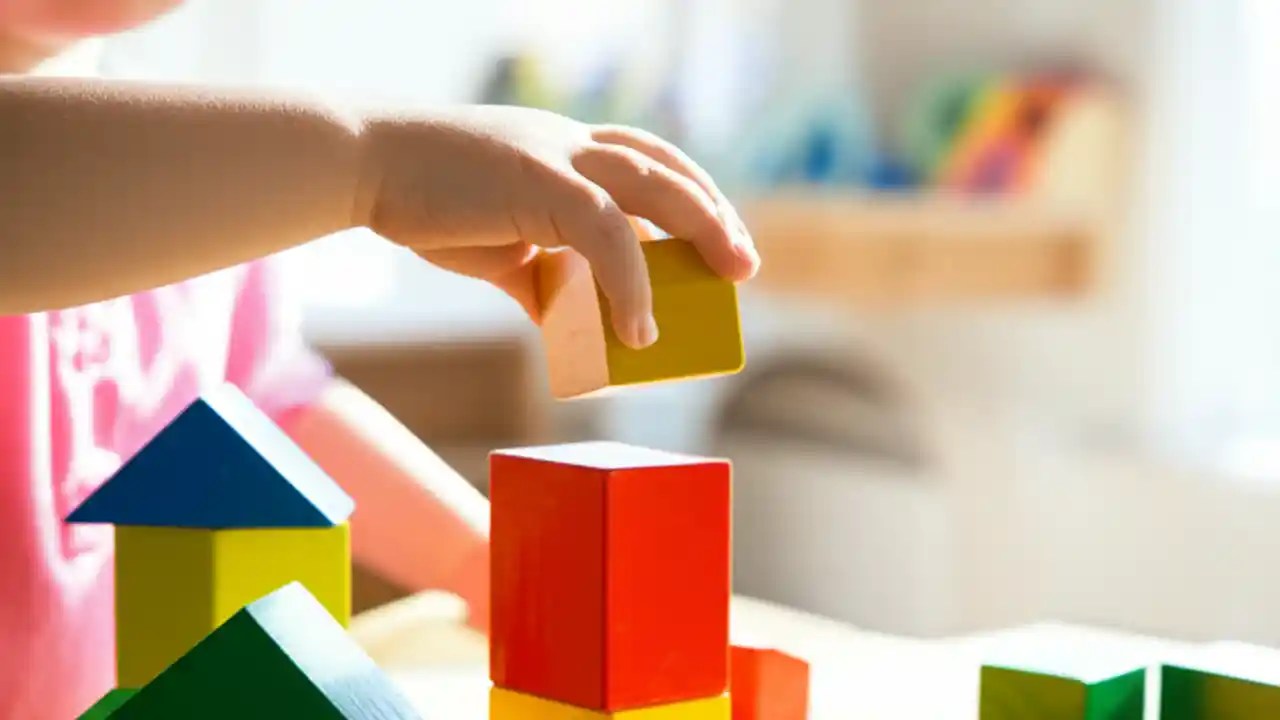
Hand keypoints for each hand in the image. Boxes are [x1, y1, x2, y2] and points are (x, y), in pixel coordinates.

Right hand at [356, 105, 758, 348]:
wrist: (365, 168)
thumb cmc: (424, 203)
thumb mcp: (495, 246)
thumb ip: (535, 278)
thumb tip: (562, 324)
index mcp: (562, 148)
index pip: (645, 158)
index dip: (689, 191)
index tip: (715, 232)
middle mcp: (569, 144)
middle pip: (666, 167)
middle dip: (714, 212)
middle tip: (743, 261)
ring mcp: (557, 157)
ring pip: (654, 188)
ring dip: (702, 230)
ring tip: (731, 277)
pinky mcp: (539, 184)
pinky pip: (607, 234)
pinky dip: (630, 283)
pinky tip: (640, 329)